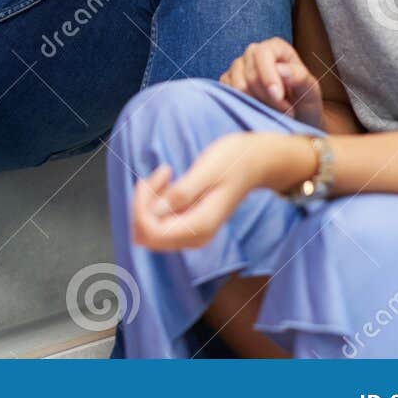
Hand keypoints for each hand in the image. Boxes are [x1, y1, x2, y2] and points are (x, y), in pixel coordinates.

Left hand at [131, 133, 316, 250]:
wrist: (256, 162)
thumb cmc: (234, 161)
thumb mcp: (208, 170)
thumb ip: (182, 192)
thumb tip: (155, 211)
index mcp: (201, 226)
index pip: (152, 232)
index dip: (141, 206)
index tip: (159, 175)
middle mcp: (195, 236)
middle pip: (147, 235)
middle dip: (143, 204)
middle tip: (162, 174)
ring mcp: (191, 232)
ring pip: (150, 229)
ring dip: (149, 201)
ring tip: (166, 174)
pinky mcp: (188, 224)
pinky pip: (159, 221)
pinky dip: (155, 200)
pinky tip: (169, 179)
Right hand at [220, 38, 323, 128]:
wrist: (297, 121)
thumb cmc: (305, 103)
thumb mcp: (311, 91)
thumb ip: (299, 77)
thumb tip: (280, 68)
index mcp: (276, 47)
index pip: (262, 53)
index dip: (268, 75)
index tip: (278, 96)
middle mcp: (254, 53)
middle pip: (250, 72)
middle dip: (266, 96)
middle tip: (285, 111)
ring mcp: (238, 67)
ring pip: (238, 86)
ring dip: (257, 104)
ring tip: (276, 112)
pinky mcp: (227, 83)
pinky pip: (229, 94)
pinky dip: (244, 107)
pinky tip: (259, 111)